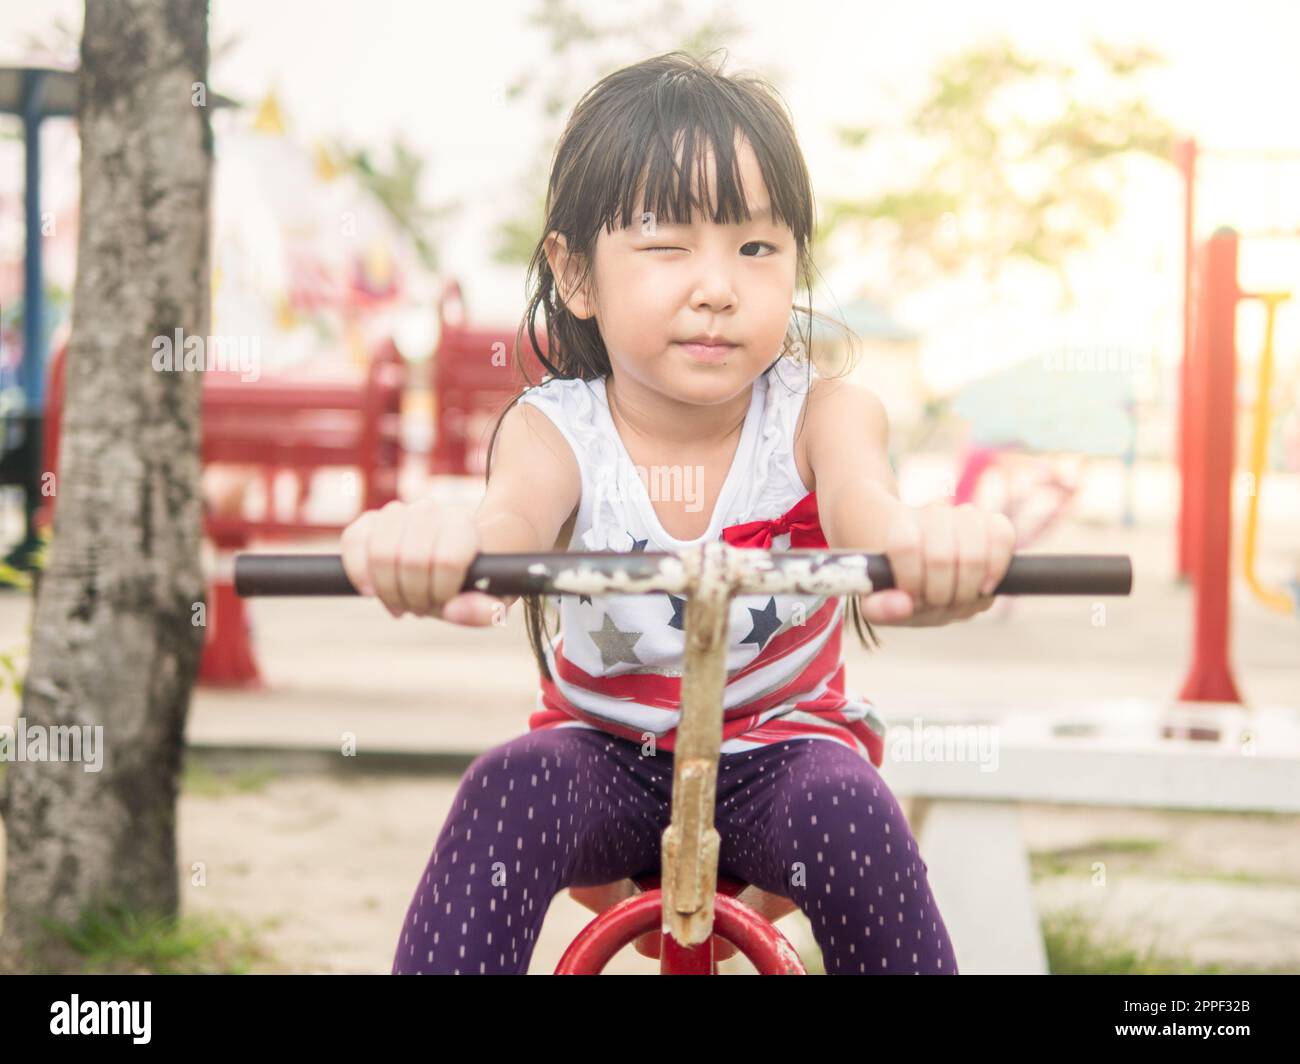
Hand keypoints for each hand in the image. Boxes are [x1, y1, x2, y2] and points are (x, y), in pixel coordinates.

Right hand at [339, 499, 504, 624]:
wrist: (458, 556)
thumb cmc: (476, 579)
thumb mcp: (494, 597)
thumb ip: (485, 610)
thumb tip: (451, 612)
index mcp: (463, 526)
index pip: (447, 559)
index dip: (442, 591)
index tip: (447, 601)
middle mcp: (431, 511)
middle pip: (411, 560)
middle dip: (413, 596)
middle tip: (422, 608)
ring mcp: (399, 513)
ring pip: (379, 550)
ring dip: (386, 589)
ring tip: (401, 602)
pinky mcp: (371, 521)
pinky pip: (353, 539)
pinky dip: (357, 572)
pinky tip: (372, 591)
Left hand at [857, 501, 1015, 626]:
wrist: (929, 575)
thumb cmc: (905, 590)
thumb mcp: (881, 602)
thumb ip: (880, 608)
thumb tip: (905, 605)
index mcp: (899, 526)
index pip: (905, 545)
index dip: (911, 581)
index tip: (911, 596)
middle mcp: (932, 514)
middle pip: (940, 557)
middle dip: (940, 594)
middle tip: (936, 604)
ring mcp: (966, 516)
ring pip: (972, 554)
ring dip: (965, 590)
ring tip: (956, 600)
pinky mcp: (994, 525)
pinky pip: (1003, 537)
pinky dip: (996, 569)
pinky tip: (984, 588)